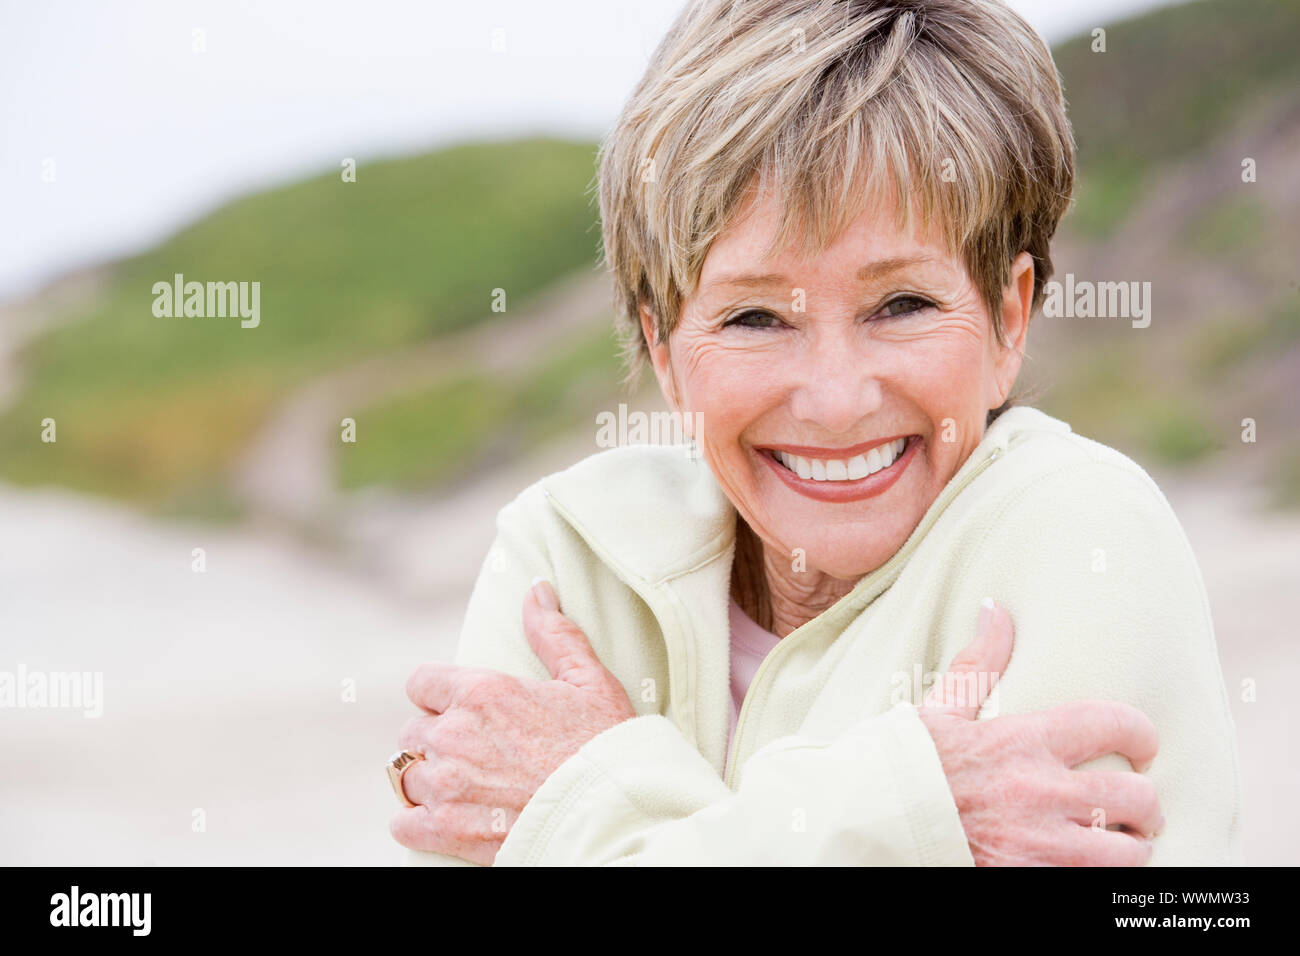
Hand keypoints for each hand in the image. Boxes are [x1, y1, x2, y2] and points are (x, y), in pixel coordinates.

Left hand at [389, 579, 636, 864]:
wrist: (611, 816)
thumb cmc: (605, 747)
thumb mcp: (588, 681)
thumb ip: (553, 634)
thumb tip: (536, 589)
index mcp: (482, 692)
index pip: (421, 683)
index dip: (439, 696)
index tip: (460, 711)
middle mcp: (455, 735)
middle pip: (413, 731)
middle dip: (436, 741)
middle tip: (471, 754)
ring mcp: (447, 785)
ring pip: (407, 777)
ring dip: (427, 781)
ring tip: (460, 788)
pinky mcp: (447, 830)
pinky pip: (404, 823)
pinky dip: (417, 823)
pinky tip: (442, 820)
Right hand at [918, 599, 1164, 865]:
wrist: (872, 823)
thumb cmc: (905, 766)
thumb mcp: (939, 711)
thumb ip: (978, 665)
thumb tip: (995, 610)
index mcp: (1022, 741)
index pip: (1113, 724)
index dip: (1142, 735)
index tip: (1142, 747)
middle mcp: (1039, 791)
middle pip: (1136, 795)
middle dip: (1145, 803)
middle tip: (1136, 806)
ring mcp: (1039, 844)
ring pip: (1128, 851)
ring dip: (1128, 847)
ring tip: (1117, 842)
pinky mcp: (1030, 878)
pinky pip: (1094, 881)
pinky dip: (1096, 874)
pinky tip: (1084, 864)